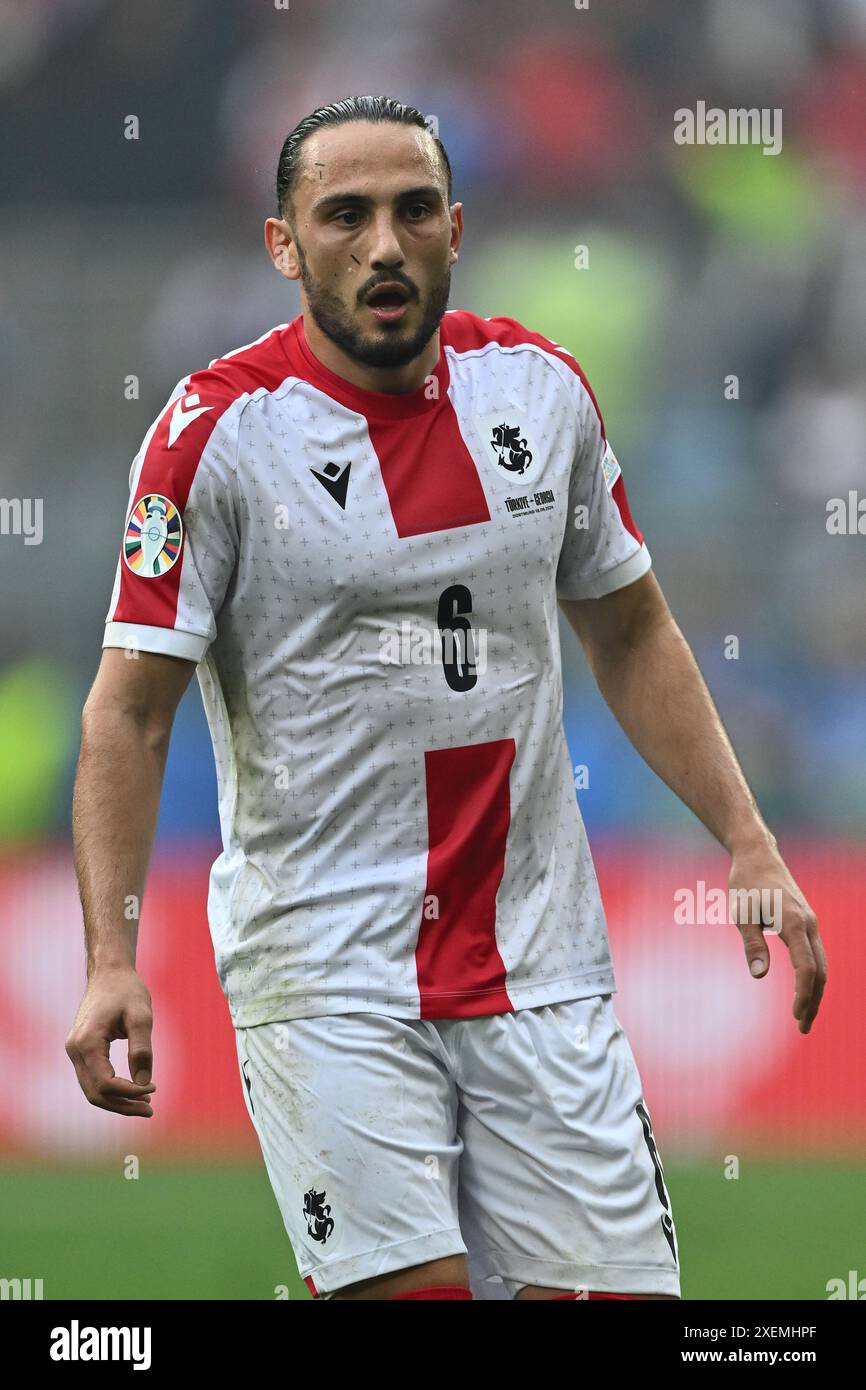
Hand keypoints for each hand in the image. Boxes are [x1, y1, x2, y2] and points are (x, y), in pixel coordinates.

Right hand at [66, 966, 155, 1115]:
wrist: (109, 972)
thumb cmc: (127, 990)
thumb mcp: (141, 1016)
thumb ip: (141, 1049)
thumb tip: (143, 1082)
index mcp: (87, 1042)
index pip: (105, 1084)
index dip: (129, 1093)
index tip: (153, 1087)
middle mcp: (75, 1050)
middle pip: (95, 1094)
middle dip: (123, 1105)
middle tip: (150, 1108)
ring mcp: (74, 1051)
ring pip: (92, 1090)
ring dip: (117, 1101)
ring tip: (145, 1102)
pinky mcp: (80, 1050)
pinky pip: (92, 1079)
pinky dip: (111, 1089)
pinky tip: (133, 1090)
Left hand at [728, 842, 826, 1033]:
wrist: (757, 855)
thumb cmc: (745, 883)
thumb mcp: (741, 913)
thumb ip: (752, 944)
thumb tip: (759, 975)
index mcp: (793, 923)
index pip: (806, 967)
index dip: (802, 993)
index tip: (794, 1015)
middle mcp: (807, 923)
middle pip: (820, 971)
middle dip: (813, 1001)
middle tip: (802, 1028)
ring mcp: (809, 922)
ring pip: (820, 964)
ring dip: (815, 991)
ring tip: (803, 1016)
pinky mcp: (805, 922)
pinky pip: (815, 954)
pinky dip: (813, 976)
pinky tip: (803, 990)